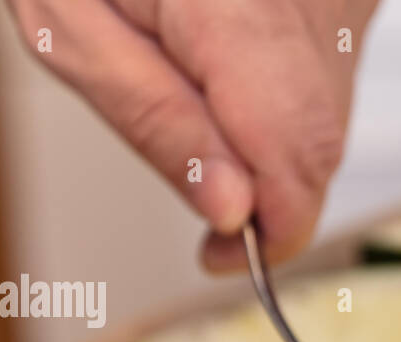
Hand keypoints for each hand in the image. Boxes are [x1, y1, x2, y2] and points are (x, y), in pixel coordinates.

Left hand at [6, 0, 376, 269]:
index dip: (271, 232)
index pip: (296, 161)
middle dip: (265, 192)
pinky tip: (232, 74)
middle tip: (203, 192)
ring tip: (203, 103)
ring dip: (272, 147)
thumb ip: (153, 121)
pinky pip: (331, 80)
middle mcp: (311, 2)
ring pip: (330, 119)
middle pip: (320, 147)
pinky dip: (285, 105)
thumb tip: (232, 215)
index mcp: (238, 11)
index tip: (222, 257)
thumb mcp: (70, 28)